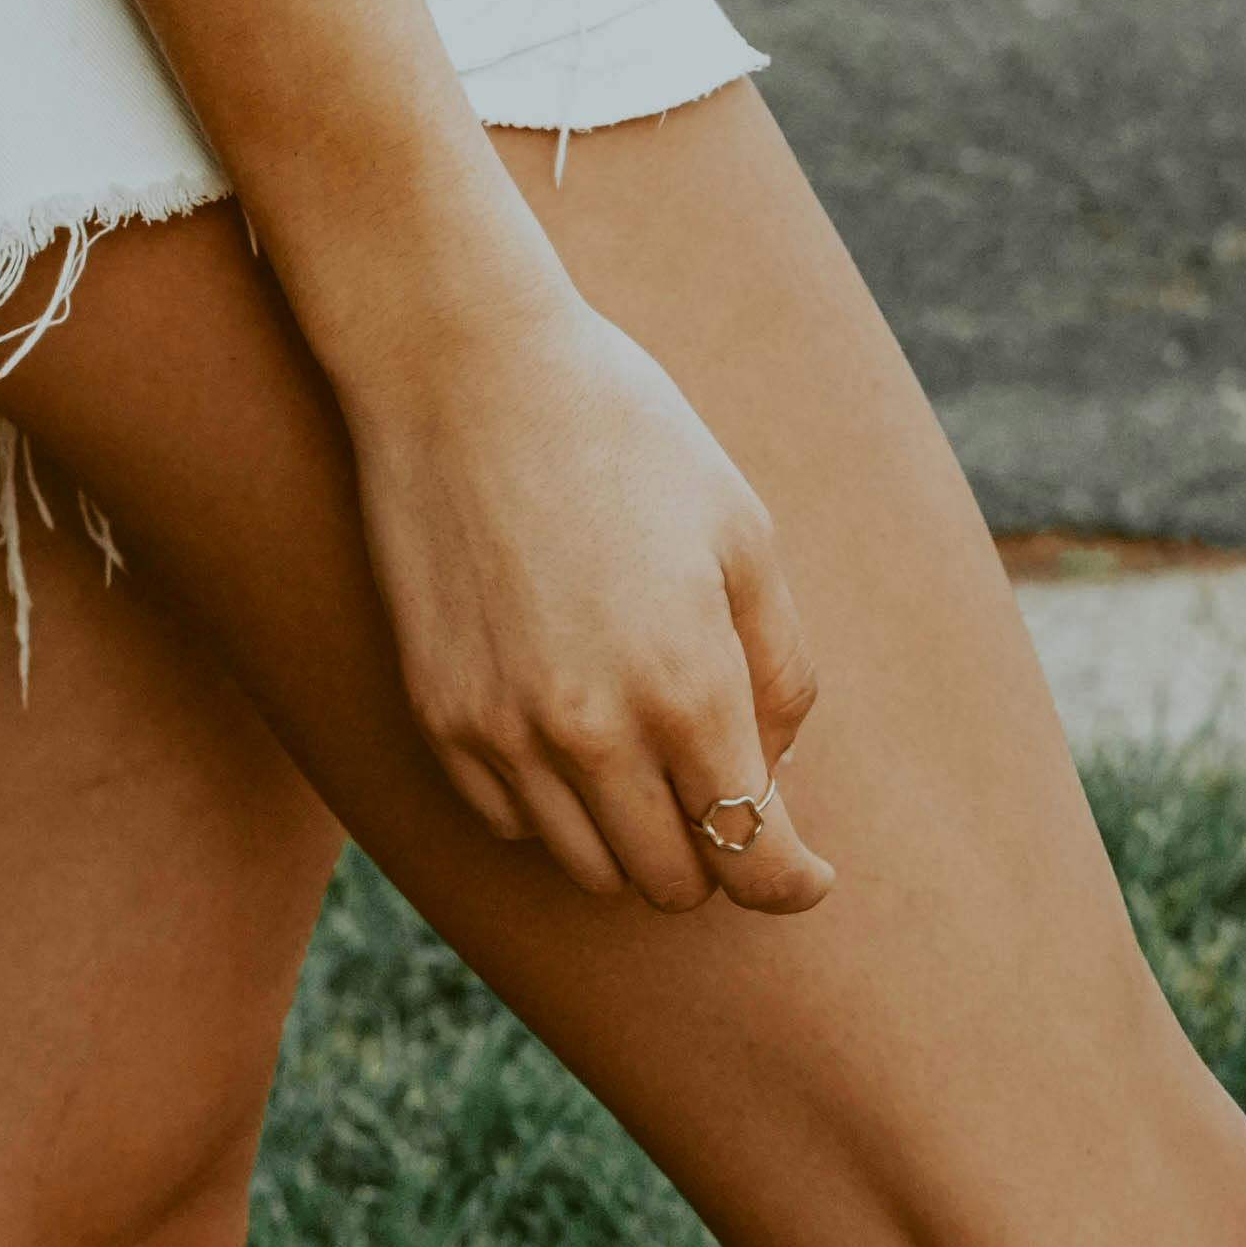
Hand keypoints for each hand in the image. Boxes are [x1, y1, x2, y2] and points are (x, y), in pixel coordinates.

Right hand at [346, 271, 832, 919]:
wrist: (460, 363)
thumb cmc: (620, 429)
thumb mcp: (740, 533)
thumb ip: (779, 674)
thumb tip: (770, 774)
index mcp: (688, 687)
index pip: (753, 860)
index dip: (791, 881)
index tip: (806, 870)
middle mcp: (594, 734)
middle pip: (671, 883)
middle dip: (713, 852)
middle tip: (719, 782)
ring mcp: (504, 732)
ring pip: (589, 869)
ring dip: (631, 835)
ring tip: (643, 751)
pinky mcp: (439, 715)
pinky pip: (510, 821)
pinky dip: (551, 803)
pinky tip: (565, 722)